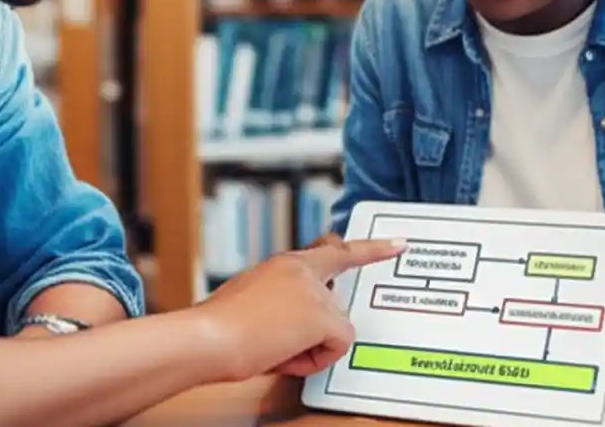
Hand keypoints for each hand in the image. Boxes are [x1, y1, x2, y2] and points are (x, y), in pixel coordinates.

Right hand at [191, 238, 406, 381]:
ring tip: (273, 348)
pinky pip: (336, 346)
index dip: (369, 250)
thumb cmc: (216, 326)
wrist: (208, 337)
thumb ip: (278, 299)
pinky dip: (313, 360)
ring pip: (334, 328)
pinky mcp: (321, 315)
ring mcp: (313, 291)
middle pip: (337, 298)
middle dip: (325, 322)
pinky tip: (285, 356)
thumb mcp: (248, 299)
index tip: (396, 244)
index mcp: (283, 264)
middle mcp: (301, 270)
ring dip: (309, 346)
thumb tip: (290, 321)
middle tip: (296, 334)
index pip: (333, 251)